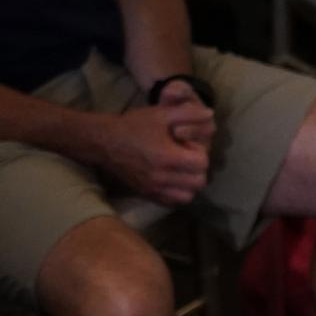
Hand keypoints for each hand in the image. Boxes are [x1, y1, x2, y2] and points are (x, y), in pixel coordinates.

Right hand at [94, 105, 211, 204]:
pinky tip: (171, 179)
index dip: (199, 152)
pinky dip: (176, 193)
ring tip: (181, 170)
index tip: (188, 145)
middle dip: (197, 169)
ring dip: (189, 183)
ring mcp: (153, 189)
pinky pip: (172, 202)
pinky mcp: (147, 195)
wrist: (104, 142)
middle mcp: (161, 177)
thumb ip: (188, 114)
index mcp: (167, 157)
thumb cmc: (134, 126)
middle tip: (186, 157)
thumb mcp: (160, 114)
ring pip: (187, 196)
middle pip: (198, 182)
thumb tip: (210, 115)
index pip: (202, 163)